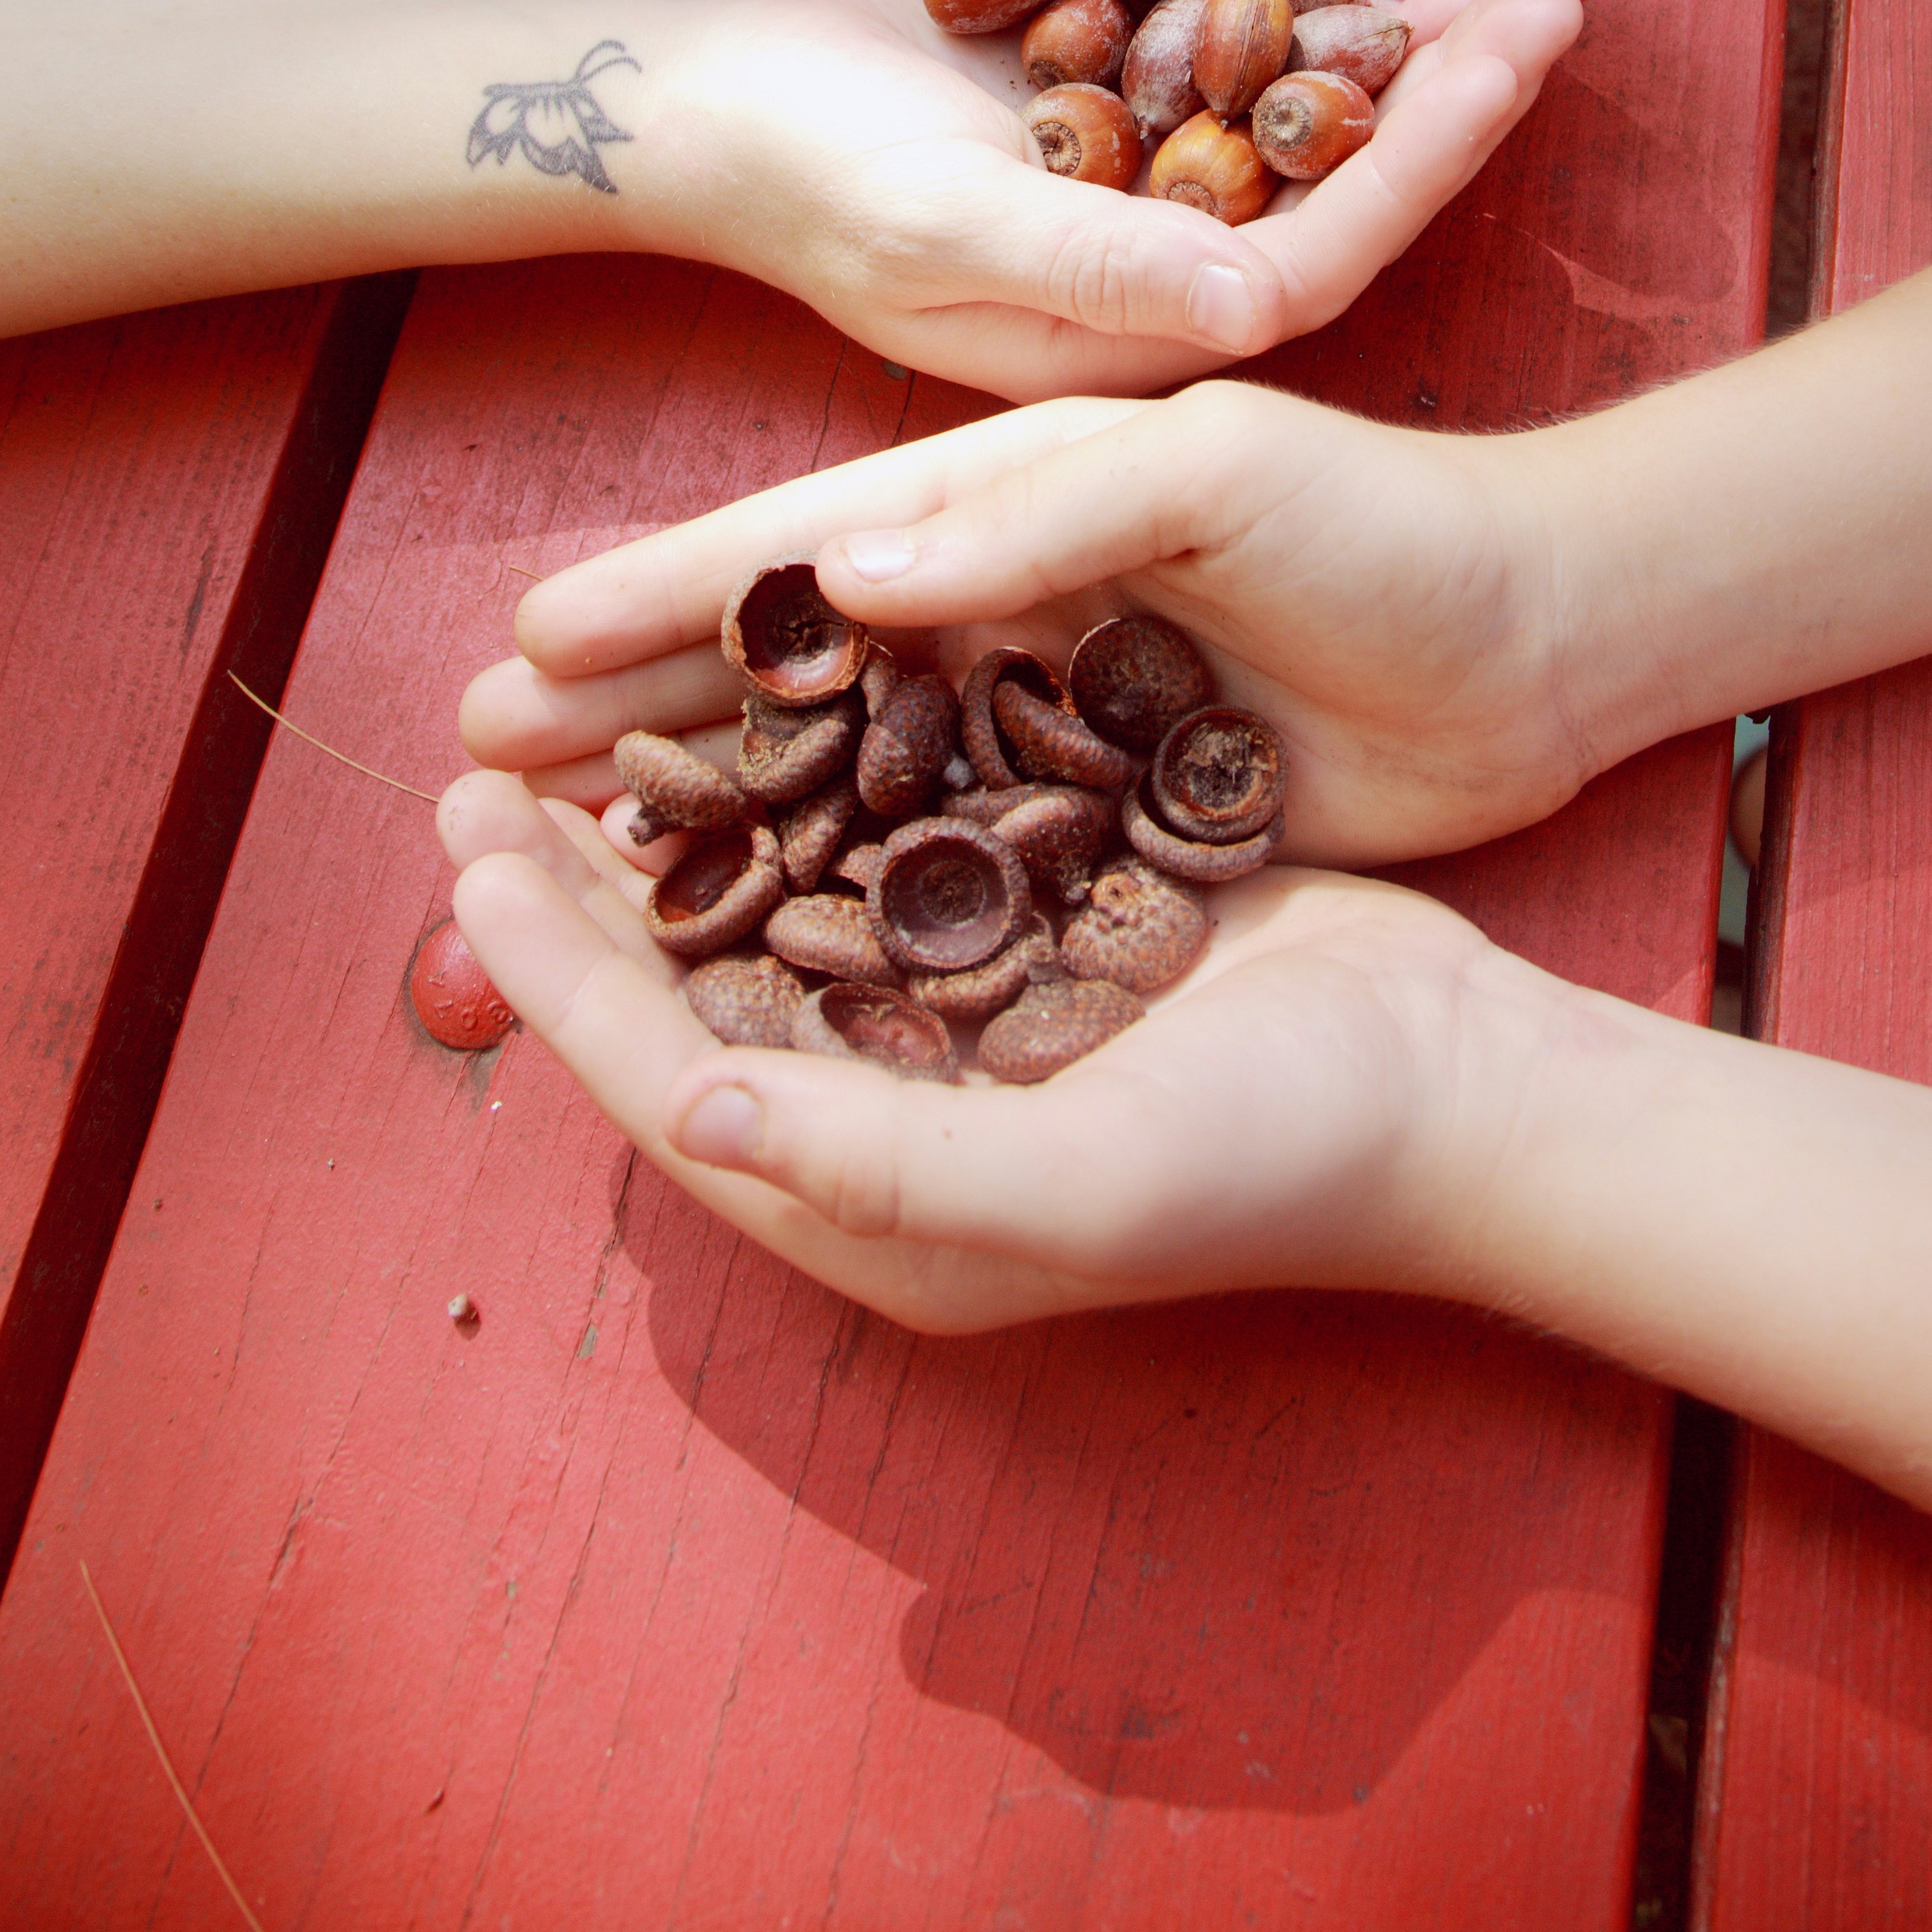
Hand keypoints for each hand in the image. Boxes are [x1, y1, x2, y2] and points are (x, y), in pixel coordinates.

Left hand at [441, 769, 1530, 1335]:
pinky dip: (795, 803)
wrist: (1457, 1087)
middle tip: (482, 779)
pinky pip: (868, 875)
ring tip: (583, 741)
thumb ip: (880, 1168)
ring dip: (674, 840)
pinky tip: (758, 720)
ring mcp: (963, 1037)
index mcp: (880, 1211)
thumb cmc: (1275, 1155)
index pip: (664, 1086)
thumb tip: (686, 1117)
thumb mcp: (1078, 1182)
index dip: (558, 976)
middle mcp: (900, 1127)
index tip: (474, 856)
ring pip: (767, 932)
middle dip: (580, 899)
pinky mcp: (1027, 950)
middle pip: (691, 1005)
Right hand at [468, 373, 1605, 862]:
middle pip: (784, 657)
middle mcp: (1008, 600)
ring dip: (706, 800)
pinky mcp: (1102, 812)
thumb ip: (1044, 513)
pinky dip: (840, 882)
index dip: (666, 595)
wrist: (1546, 639)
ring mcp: (1047, 713)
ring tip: (569, 852)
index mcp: (1016, 495)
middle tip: (481, 761)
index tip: (526, 646)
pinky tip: (747, 938)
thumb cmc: (1396, 529)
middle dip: (637, 704)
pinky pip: (939, 850)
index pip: (805, 543)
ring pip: (835, 762)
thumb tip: (847, 565)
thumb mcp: (1226, 477)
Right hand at [644, 0, 1585, 396]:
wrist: (704, 108)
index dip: (1433, 150)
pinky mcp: (1127, 101)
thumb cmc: (803, 178)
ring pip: (1324, 105)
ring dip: (1421, 22)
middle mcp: (1171, 266)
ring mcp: (1154, 182)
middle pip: (1355, 175)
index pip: (1331, 248)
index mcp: (1145, 326)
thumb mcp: (941, 224)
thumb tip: (1260, 311)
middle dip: (1465, 77)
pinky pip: (1264, 47)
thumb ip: (1096, 267)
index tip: (1521, 40)